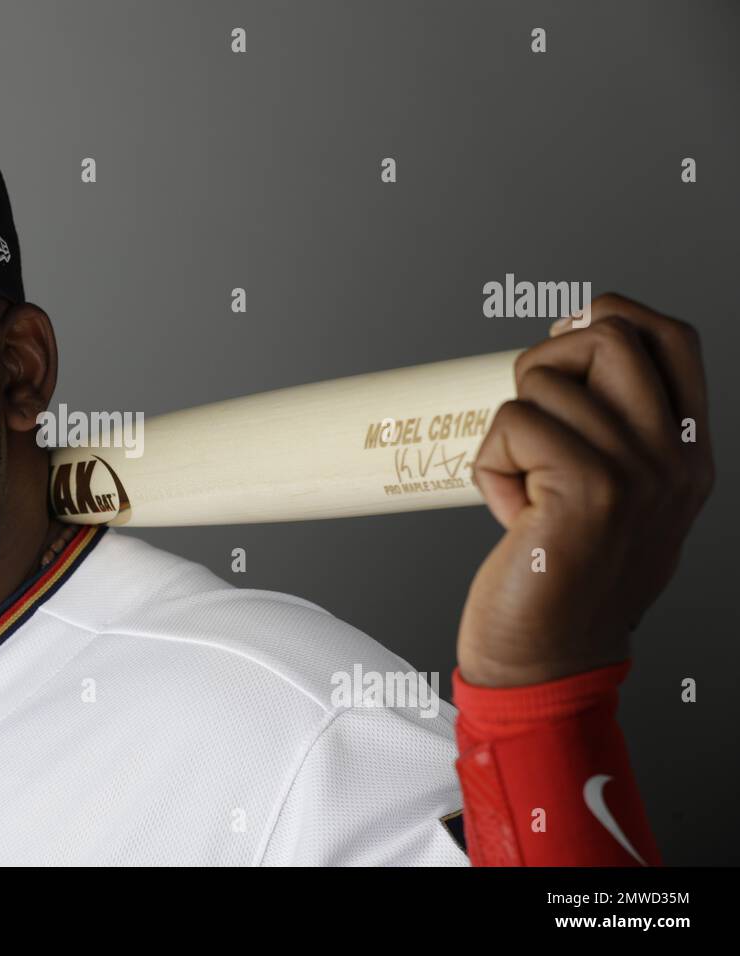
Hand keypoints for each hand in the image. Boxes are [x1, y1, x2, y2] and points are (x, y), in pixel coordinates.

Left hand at [457, 294, 713, 686]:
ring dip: (506, 432)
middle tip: (527, 420)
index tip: (560, 341)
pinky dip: (489, 463)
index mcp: (685, 455)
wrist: (549, 660)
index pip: (673, 339)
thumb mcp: (616, 499)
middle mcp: (673, 460)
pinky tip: (510, 512)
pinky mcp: (588, 490)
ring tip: (520, 491)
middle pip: (610, 335)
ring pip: (544, 381)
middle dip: (544, 361)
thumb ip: (615, 435)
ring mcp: (637, 473)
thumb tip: (566, 363)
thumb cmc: (562, 577)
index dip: (611, 315)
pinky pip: (513, 423)